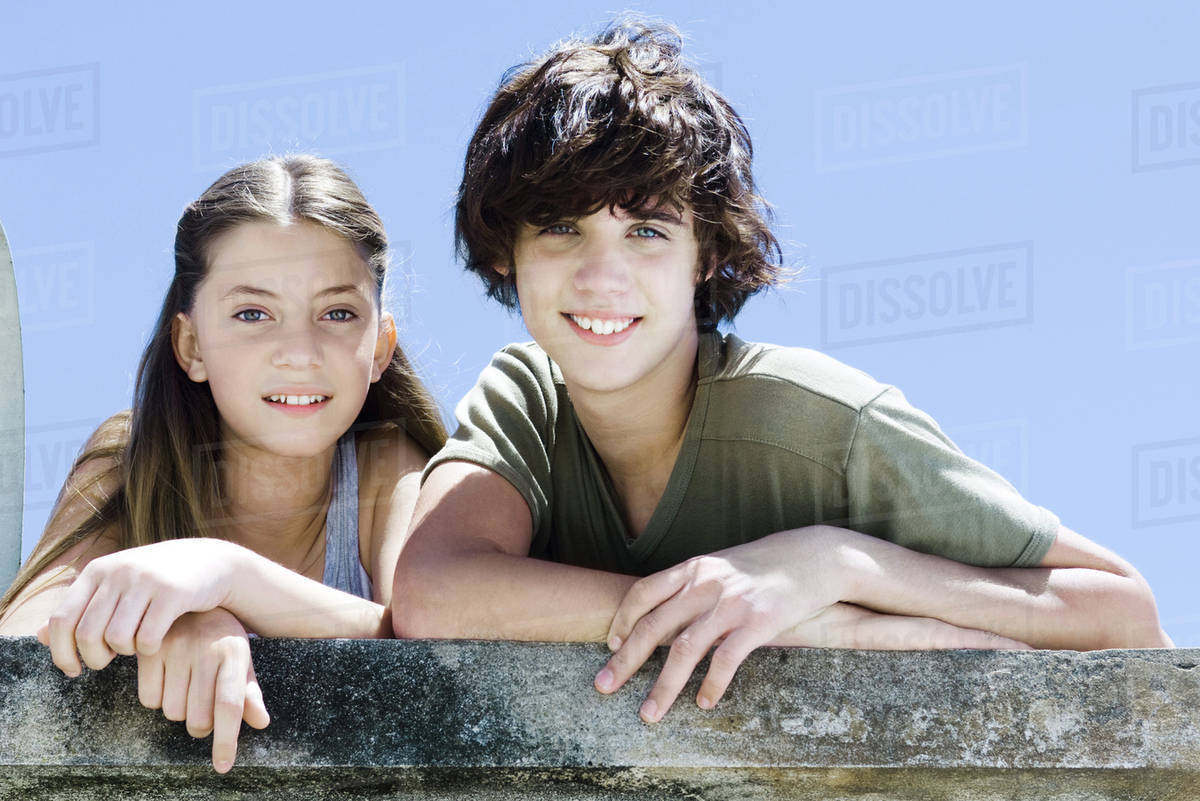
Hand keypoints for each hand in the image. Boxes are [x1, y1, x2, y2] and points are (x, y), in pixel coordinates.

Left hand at [37, 538, 244, 675]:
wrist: (212, 562)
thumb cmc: (157, 581)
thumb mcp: (116, 586)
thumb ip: (81, 609)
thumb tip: (38, 638)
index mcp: (98, 570)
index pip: (61, 619)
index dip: (61, 652)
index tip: (73, 670)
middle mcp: (118, 572)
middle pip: (87, 634)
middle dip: (94, 658)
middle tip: (107, 662)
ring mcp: (146, 581)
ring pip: (116, 639)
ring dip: (123, 654)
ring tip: (133, 648)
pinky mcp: (173, 594)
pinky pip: (148, 639)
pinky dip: (148, 651)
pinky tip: (155, 645)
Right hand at [136, 608, 269, 772]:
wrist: (190, 601)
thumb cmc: (220, 638)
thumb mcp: (240, 660)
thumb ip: (249, 692)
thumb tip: (261, 722)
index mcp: (234, 652)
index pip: (229, 705)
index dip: (226, 740)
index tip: (223, 766)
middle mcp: (205, 649)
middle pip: (198, 717)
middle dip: (201, 725)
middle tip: (204, 710)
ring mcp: (175, 648)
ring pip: (172, 712)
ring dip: (179, 711)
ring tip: (186, 687)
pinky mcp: (149, 650)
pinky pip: (148, 699)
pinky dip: (156, 699)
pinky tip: (166, 680)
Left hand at [595, 529, 1027, 722]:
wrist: (818, 557)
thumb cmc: (768, 565)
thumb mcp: (724, 566)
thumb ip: (696, 587)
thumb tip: (667, 615)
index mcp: (694, 568)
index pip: (643, 592)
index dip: (623, 619)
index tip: (611, 644)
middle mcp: (706, 583)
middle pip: (653, 626)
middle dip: (625, 660)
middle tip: (603, 686)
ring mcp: (731, 602)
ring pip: (683, 649)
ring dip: (663, 686)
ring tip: (649, 712)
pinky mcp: (758, 621)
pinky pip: (725, 659)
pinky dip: (710, 684)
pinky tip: (703, 702)